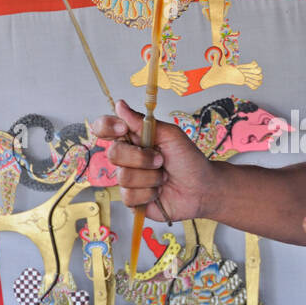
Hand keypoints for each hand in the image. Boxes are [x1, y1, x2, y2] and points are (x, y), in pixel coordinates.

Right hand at [91, 99, 215, 221]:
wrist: (201, 188)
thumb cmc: (188, 160)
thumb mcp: (170, 135)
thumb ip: (142, 121)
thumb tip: (120, 105)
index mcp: (132, 138)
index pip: (104, 128)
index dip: (107, 127)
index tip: (123, 129)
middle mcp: (126, 158)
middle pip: (113, 153)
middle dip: (141, 158)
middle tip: (161, 160)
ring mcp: (127, 179)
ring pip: (123, 177)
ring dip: (151, 177)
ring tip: (164, 177)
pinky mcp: (131, 199)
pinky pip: (129, 196)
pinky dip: (149, 193)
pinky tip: (159, 191)